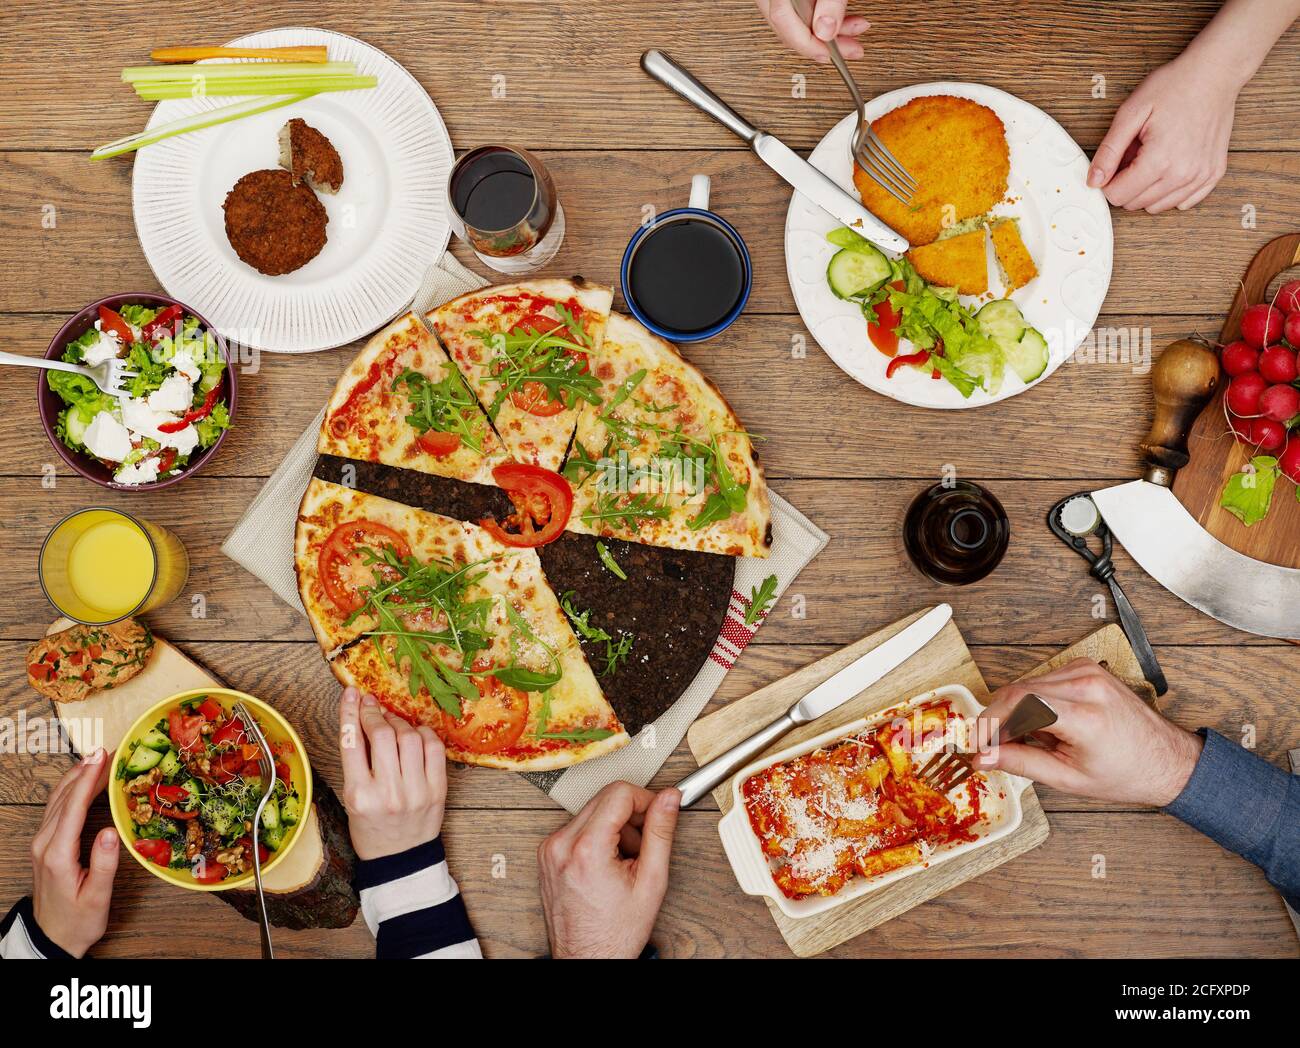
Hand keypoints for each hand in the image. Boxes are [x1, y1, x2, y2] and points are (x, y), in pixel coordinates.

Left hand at [30, 749, 119, 957]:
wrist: (52, 938)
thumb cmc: (78, 920)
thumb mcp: (96, 897)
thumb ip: (103, 863)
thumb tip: (110, 830)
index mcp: (57, 854)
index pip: (73, 808)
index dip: (88, 780)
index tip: (102, 758)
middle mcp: (45, 844)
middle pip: (63, 798)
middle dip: (84, 771)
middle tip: (105, 750)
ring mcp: (42, 844)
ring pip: (57, 801)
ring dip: (76, 777)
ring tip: (96, 759)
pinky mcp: (45, 845)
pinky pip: (56, 810)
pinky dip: (71, 790)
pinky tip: (82, 782)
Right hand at [338, 687, 446, 859]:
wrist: (400, 859)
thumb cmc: (371, 828)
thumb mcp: (352, 798)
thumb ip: (356, 762)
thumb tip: (362, 717)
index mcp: (360, 795)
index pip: (352, 742)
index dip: (351, 712)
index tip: (352, 694)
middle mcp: (388, 792)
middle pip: (383, 735)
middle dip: (375, 714)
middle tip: (371, 706)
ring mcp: (416, 791)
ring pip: (410, 737)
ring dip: (399, 721)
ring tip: (391, 721)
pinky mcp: (438, 790)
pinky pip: (434, 748)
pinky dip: (423, 733)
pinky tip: (414, 733)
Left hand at [537, 782, 679, 957]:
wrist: (587, 959)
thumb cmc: (615, 932)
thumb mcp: (651, 881)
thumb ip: (661, 832)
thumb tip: (669, 799)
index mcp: (586, 849)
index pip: (619, 792)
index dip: (646, 799)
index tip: (658, 813)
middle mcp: (561, 844)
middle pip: (604, 797)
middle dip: (632, 814)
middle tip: (645, 842)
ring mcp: (550, 849)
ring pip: (592, 810)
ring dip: (615, 826)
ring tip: (627, 858)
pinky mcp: (547, 854)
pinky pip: (578, 826)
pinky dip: (598, 835)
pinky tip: (609, 861)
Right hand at [756, 0, 870, 61]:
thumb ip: (830, 2)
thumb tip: (826, 32)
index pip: (783, 21)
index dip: (807, 45)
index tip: (829, 56)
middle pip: (788, 26)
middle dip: (823, 43)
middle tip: (850, 50)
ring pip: (794, 22)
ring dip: (826, 33)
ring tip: (854, 34)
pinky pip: (798, 12)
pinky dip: (820, 19)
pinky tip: (840, 22)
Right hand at [975, 658, 1202, 806]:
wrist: (1167, 761)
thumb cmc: (1126, 774)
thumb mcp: (1068, 779)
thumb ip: (1020, 762)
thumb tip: (982, 757)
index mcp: (1085, 716)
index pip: (1019, 702)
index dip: (989, 722)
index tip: (977, 743)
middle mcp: (1086, 685)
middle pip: (1018, 691)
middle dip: (999, 720)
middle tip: (994, 747)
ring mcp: (1087, 671)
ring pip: (1027, 685)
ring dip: (1017, 711)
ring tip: (1030, 741)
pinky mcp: (1086, 668)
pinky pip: (1043, 680)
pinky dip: (1034, 702)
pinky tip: (1045, 725)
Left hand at [1087, 55, 1236, 212]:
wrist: (1214, 73)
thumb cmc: (1174, 86)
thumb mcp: (1130, 113)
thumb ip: (1109, 151)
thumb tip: (1094, 181)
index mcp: (1159, 160)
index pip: (1117, 196)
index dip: (1108, 181)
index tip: (1115, 162)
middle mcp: (1183, 174)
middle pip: (1135, 203)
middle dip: (1127, 183)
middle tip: (1135, 154)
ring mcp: (1201, 176)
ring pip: (1157, 206)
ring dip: (1148, 188)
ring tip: (1154, 157)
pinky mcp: (1214, 174)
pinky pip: (1184, 202)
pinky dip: (1171, 191)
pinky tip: (1170, 167)